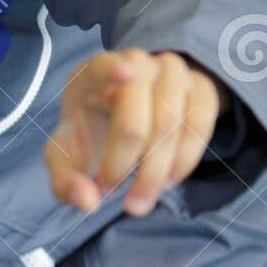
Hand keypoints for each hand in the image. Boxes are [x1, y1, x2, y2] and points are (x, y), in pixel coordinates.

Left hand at [45, 49, 225, 216]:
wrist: (121, 114)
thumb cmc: (88, 132)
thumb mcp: (65, 155)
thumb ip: (65, 181)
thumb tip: (88, 203)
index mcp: (92, 73)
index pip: (103, 65)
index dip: (114, 70)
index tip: (126, 74)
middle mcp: (137, 64)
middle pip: (135, 120)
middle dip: (122, 167)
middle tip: (111, 196)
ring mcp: (173, 73)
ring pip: (172, 124)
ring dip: (155, 172)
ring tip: (138, 200)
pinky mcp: (201, 87)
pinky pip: (200, 125)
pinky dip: (185, 160)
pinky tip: (167, 181)